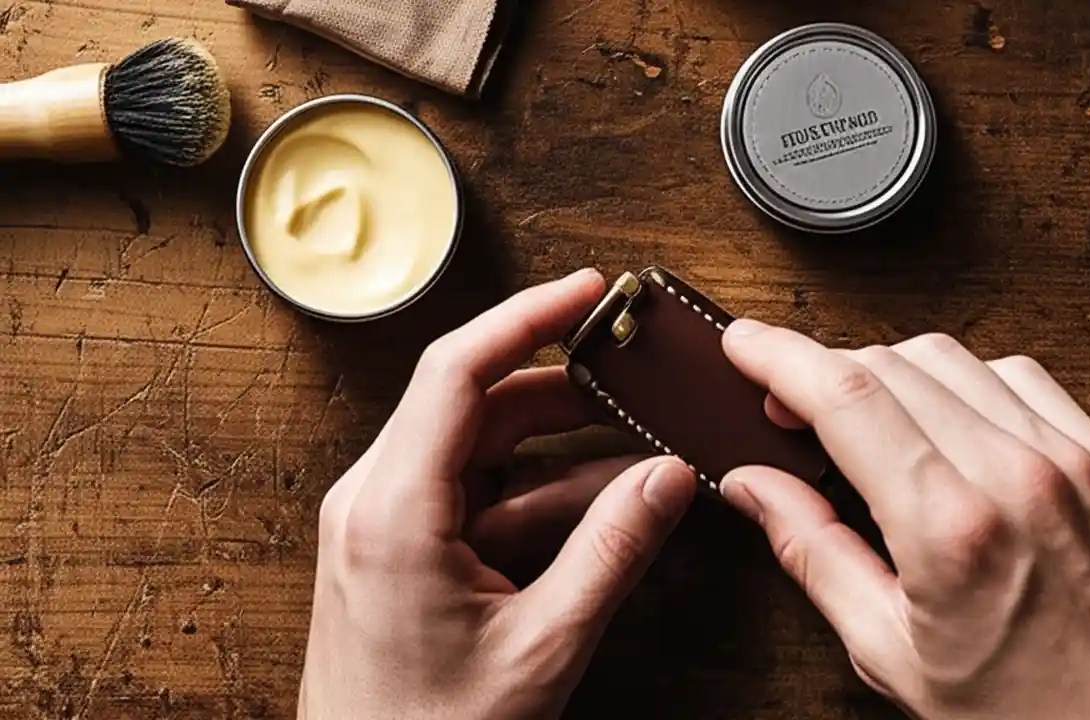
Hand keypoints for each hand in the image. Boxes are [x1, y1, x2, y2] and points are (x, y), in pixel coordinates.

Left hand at [299, 270, 696, 719]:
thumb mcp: (542, 646)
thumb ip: (612, 553)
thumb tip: (668, 477)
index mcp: (392, 511)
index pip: (458, 371)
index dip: (527, 317)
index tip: (585, 290)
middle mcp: (376, 502)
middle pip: (477, 404)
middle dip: (563, 388)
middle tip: (634, 376)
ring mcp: (385, 525)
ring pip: (482, 450)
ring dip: (560, 448)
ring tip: (639, 449)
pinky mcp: (401, 551)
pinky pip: (476, 496)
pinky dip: (538, 494)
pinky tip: (602, 504)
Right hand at [718, 323, 1089, 719]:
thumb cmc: (1021, 711)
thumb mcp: (888, 650)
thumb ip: (812, 552)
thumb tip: (753, 486)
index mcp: (951, 528)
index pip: (845, 396)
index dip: (780, 355)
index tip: (743, 344)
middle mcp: (1017, 474)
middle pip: (890, 363)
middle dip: (821, 369)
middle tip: (787, 406)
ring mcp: (1071, 457)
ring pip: (951, 356)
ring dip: (888, 370)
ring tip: (861, 416)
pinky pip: (1017, 375)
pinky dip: (960, 379)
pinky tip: (941, 419)